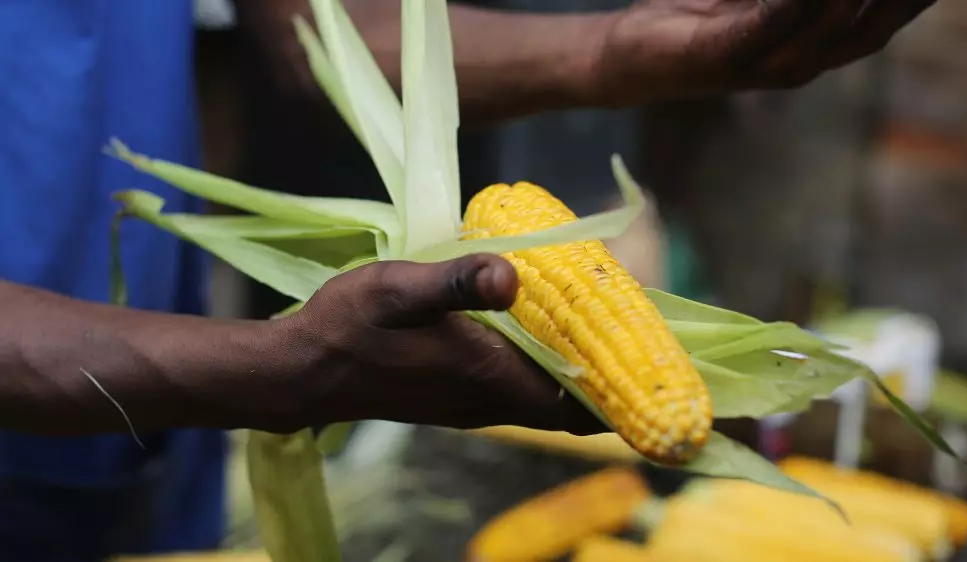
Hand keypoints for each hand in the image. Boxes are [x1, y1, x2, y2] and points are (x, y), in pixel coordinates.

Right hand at [271, 254, 604, 434]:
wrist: (302, 371)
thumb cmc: (349, 327)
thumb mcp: (398, 290)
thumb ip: (455, 282)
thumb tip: (512, 273)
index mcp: (488, 377)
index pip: (579, 407)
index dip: (624, 393)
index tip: (653, 359)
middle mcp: (489, 400)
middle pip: (572, 405)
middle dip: (609, 376)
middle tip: (632, 325)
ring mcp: (472, 404)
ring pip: (546, 399)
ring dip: (576, 371)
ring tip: (596, 321)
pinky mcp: (455, 397)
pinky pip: (520, 391)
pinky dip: (543, 369)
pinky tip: (538, 330)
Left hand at [591, 0, 932, 102]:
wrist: (627, 51)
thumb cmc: (694, 14)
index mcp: (811, 46)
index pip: (880, 21)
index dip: (914, 1)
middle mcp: (796, 63)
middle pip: (868, 29)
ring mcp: (759, 69)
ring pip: (827, 30)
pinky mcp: (719, 60)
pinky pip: (769, 25)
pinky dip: (797, 2)